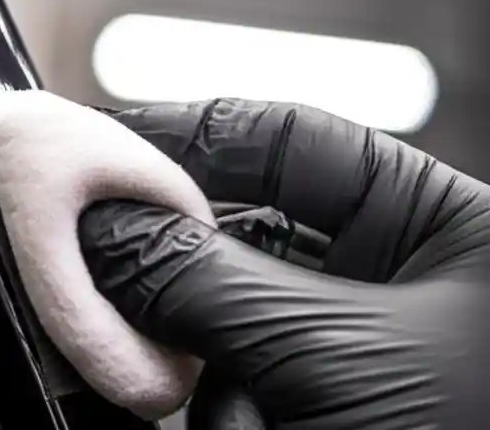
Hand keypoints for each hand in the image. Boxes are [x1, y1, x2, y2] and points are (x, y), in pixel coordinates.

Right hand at [79, 99, 489, 428]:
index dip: (190, 136)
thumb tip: (102, 230)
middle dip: (178, 266)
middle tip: (102, 266)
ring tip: (209, 398)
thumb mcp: (335, 355)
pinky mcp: (312, 410)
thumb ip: (206, 281)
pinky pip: (233, 387)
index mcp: (436, 230)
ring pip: (223, 318)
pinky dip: (229, 414)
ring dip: (202, 362)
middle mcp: (392, 281)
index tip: (100, 151)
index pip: (290, 142)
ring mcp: (347, 354)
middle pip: (242, 232)